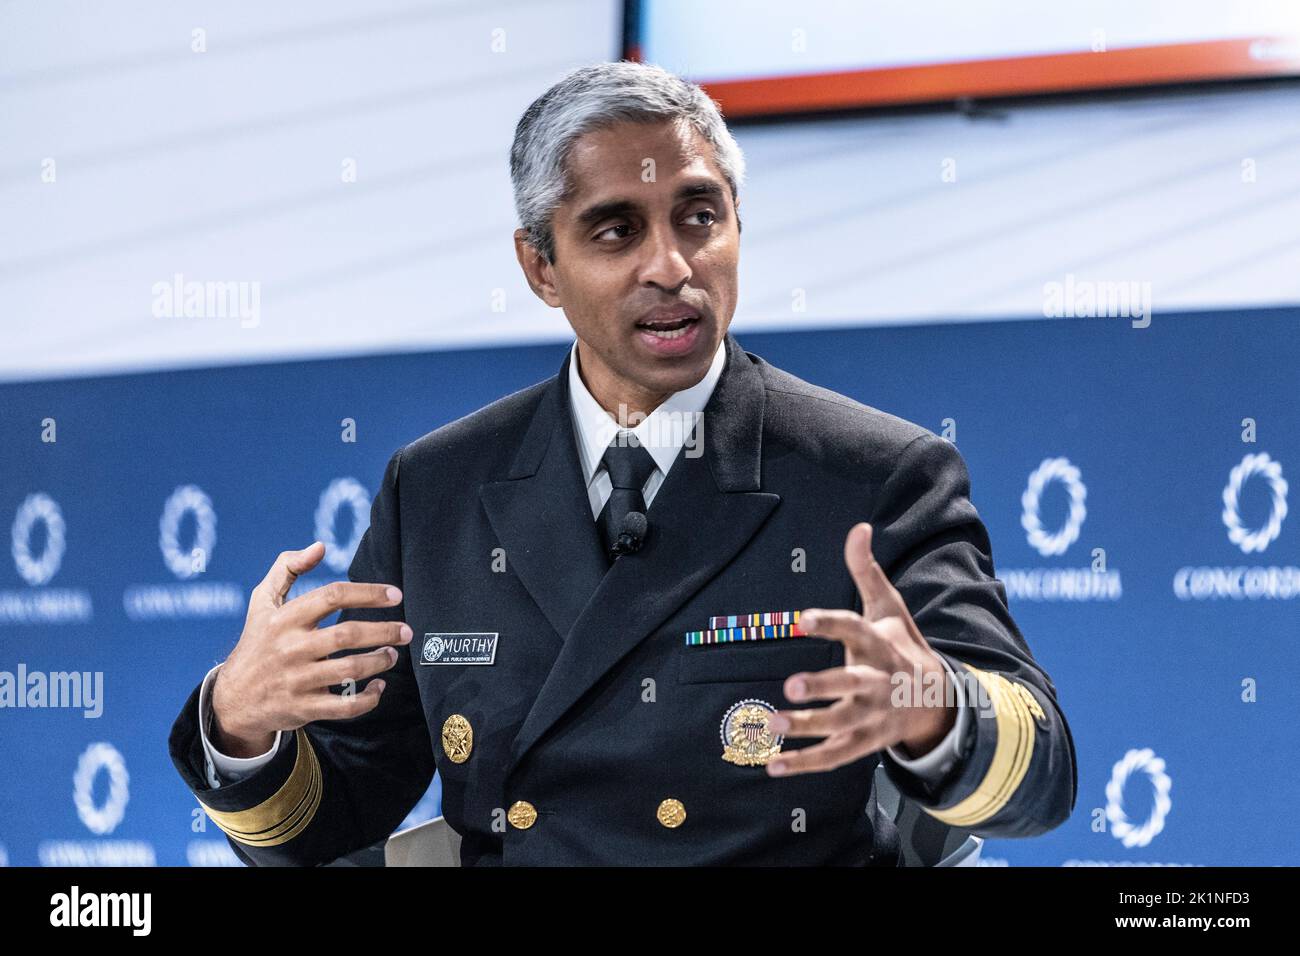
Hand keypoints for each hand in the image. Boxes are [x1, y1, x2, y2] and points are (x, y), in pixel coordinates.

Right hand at [210, 542, 412, 756]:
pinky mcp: (303, 708)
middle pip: (348, 634)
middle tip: (406, 631)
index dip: (368, 593)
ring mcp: (298, 680)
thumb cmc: (257, 642)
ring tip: (393, 654)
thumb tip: (320, 546)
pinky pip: (345, 706)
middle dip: (384, 631)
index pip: (332, 596)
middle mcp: (291, 647)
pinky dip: (368, 698)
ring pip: (350, 669)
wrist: (233, 698)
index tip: (395, 594)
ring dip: (380, 661)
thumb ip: (287, 568)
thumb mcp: (262, 601)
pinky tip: (379, 687)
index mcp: (284, 618)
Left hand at [765, 522, 955, 776]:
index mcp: (881, 646)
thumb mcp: (889, 607)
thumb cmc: (901, 646)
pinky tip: (772, 765)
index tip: (801, 620)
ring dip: (806, 728)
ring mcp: (873, 716)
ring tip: (772, 724)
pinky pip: (834, 757)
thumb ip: (866, 570)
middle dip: (822, 686)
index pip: (855, 631)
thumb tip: (858, 527)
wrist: (938, 700)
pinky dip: (804, 764)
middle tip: (789, 685)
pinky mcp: (864, 743)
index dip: (829, 624)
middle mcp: (878, 683)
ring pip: (840, 725)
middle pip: (851, 685)